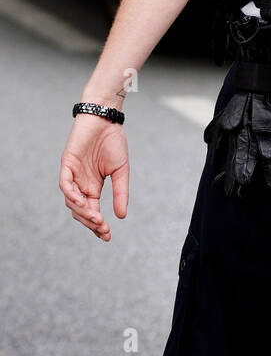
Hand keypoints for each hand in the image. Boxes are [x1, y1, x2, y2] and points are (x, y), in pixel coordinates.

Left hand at [59, 114, 128, 240]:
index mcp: (93, 186)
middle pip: (80, 210)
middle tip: (103, 229)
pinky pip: (65, 184)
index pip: (92, 210)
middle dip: (91, 222)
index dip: (98, 225)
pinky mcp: (67, 164)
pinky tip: (83, 203)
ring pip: (71, 201)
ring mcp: (72, 174)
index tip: (107, 235)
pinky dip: (71, 195)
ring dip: (83, 212)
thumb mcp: (121, 171)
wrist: (106, 119)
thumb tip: (121, 216)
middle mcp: (80, 183)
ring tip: (97, 218)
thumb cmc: (113, 142)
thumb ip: (120, 192)